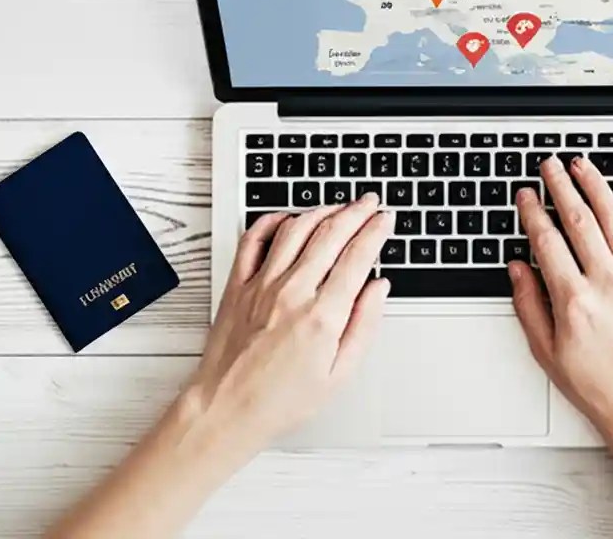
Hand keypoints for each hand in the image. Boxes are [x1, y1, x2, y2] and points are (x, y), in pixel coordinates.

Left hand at [183, 194, 393, 459]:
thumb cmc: (281, 401)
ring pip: (296, 228)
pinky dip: (273, 220)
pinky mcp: (237, 286)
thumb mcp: (340, 375)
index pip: (357, 257)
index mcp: (322, 316)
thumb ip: (364, 325)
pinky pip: (254, 239)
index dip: (376, 231)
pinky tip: (288, 217)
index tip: (385, 220)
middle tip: (369, 202)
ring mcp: (261, 285)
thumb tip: (378, 289)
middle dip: (356, 211)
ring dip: (321, 210)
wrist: (226, 409)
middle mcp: (292, 292)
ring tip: (337, 207)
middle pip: (330, 233)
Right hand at [509, 156, 612, 449]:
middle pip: (579, 219)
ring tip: (582, 166)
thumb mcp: (547, 353)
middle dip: (560, 185)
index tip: (526, 196)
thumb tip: (518, 270)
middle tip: (549, 166)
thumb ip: (529, 306)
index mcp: (574, 300)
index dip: (532, 212)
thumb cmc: (600, 387)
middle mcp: (606, 283)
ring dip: (596, 186)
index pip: (546, 241)